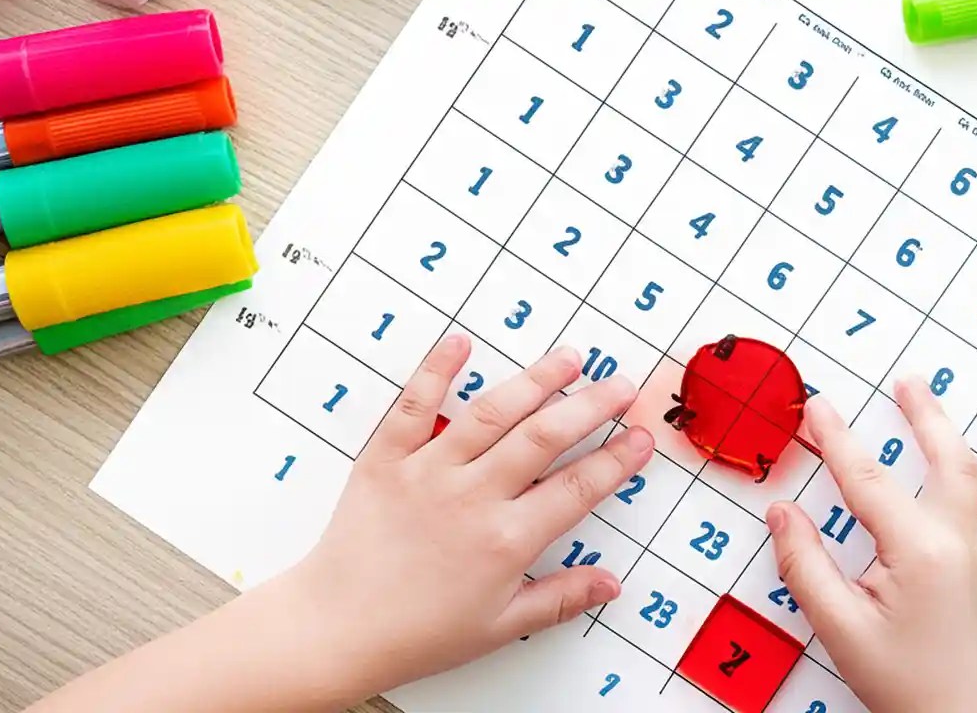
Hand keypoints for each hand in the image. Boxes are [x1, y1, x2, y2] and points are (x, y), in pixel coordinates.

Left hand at [282, 334, 652, 700]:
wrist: (337, 628)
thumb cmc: (414, 632)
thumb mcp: (500, 626)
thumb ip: (560, 598)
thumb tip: (608, 585)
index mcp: (506, 541)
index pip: (578, 489)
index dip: (615, 461)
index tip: (639, 439)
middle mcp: (473, 498)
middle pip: (545, 437)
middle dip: (590, 406)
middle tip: (619, 386)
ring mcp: (429, 472)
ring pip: (493, 412)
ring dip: (535, 380)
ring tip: (568, 358)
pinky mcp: (388, 459)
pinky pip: (415, 405)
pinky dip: (436, 370)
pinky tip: (460, 344)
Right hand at [767, 377, 976, 712]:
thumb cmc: (911, 690)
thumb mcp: (841, 629)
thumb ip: (807, 566)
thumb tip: (784, 516)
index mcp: (919, 552)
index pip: (866, 479)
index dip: (837, 439)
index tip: (819, 409)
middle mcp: (961, 546)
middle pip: (941, 461)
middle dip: (920, 416)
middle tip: (904, 384)